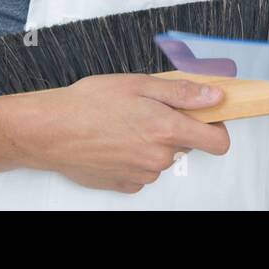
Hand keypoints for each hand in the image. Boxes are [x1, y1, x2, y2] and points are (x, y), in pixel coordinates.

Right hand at [19, 74, 230, 193]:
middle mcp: (158, 158)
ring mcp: (141, 174)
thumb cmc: (89, 103)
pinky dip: (134, 157)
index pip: (218, 142)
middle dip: (175, 128)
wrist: (50, 131)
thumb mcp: (140, 84)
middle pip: (187, 145)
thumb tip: (215, 96)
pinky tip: (114, 141)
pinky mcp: (124, 185)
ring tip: (124, 124)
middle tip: (148, 109)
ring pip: (162, 157)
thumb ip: (183, 93)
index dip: (217, 126)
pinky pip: (142, 171)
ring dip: (152, 142)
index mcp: (167, 129)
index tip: (207, 115)